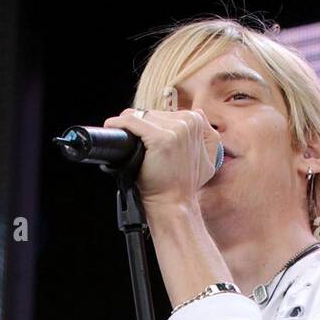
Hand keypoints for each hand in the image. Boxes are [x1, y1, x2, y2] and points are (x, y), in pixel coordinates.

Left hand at [101, 107, 220, 208]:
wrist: (174, 205)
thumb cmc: (182, 186)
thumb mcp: (206, 161)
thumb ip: (205, 137)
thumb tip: (199, 114)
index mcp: (198, 123)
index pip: (164, 113)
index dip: (151, 127)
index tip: (144, 140)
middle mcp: (189, 122)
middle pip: (152, 113)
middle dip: (142, 129)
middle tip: (140, 150)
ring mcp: (176, 130)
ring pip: (141, 116)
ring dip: (131, 129)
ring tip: (132, 148)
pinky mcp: (160, 139)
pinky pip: (131, 121)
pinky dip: (118, 124)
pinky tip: (112, 128)